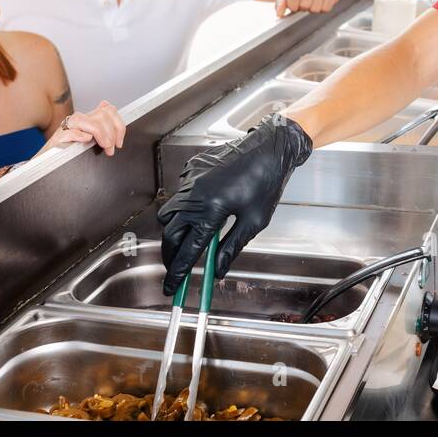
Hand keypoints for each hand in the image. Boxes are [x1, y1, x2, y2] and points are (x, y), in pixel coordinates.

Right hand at [49, 100, 125, 155]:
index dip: (119, 125)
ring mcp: (67, 128)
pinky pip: (71, 132)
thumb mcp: (87, 136)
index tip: (119, 142)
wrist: (48, 160)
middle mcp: (78, 120)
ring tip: (104, 147)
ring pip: (88, 122)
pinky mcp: (58, 138)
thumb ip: (99, 124)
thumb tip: (106, 105)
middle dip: (112, 134)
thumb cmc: (69, 150)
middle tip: (111, 149)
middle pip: (102, 116)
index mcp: (87, 119)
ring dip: (101, 134)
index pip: (108, 110)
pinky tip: (86, 140)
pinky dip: (80, 135)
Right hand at [157, 112, 311, 293]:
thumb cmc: (267, 182)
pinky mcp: (191, 170)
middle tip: (177, 268)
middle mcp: (195, 195)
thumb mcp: (254, 221)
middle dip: (171, 255)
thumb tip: (217, 270)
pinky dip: (184, 209)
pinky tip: (201, 211)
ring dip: (174, 232)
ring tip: (189, 242)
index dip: (178, 273)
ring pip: (168, 214)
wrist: (269, 148)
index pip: (188, 250)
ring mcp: (190, 180)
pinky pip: (179, 195)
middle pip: (170, 234)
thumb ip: (231, 247)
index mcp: (212, 210)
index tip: (171, 288)